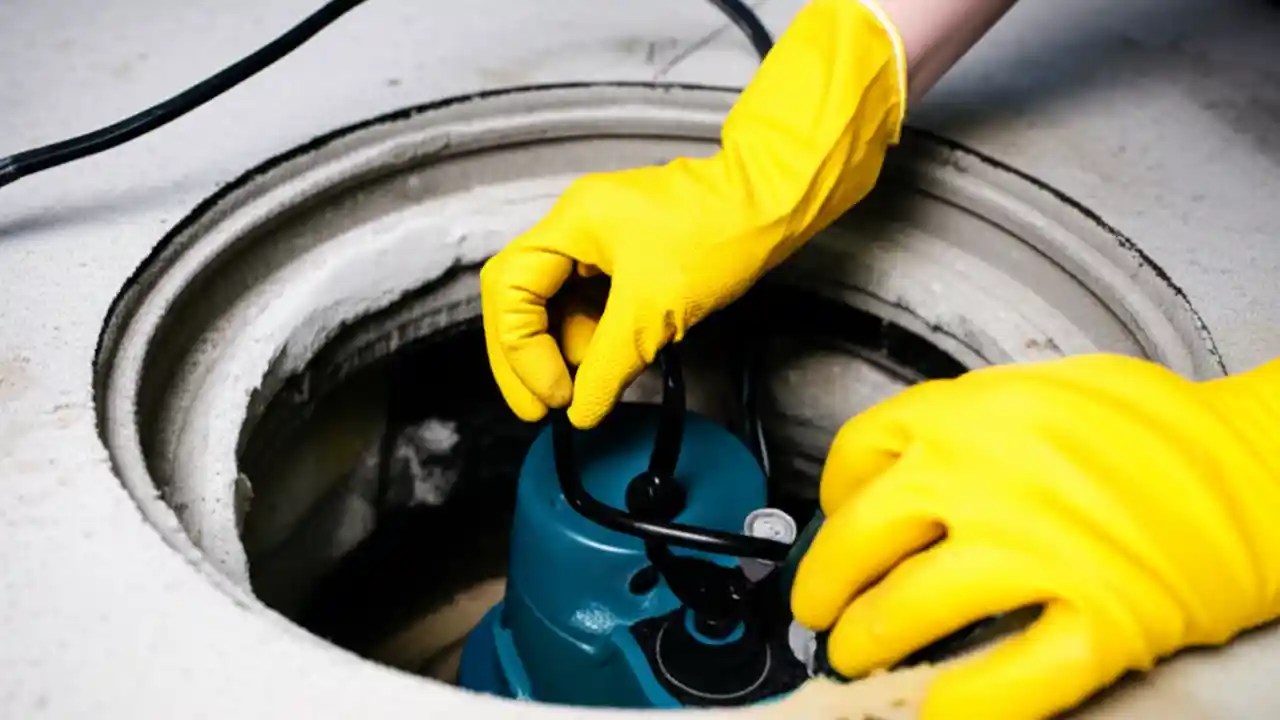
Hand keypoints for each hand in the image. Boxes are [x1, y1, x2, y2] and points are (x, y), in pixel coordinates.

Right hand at [479, 0, 906, 427]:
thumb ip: (608, 365)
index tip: (553, 395)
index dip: (519, 350)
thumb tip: (582, 411)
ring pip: (556, 307)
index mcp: (569, 224)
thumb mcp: (653, 311)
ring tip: (580, 395)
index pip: (509, 289)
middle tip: (542, 410)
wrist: (773, 202)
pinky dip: (592, 341)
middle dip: (526, 358)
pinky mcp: (626, 260)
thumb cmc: (716, 237)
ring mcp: (598, 243)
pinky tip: (602, 372)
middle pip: (520, 299)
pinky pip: (590, 305)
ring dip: (562, 353)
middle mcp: (573, 229)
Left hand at [791, 354, 1279, 719]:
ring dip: (872, 644)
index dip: (833, 499)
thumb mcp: (1038, 391)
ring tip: (860, 655)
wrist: (1260, 467)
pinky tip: (935, 709)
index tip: (834, 523)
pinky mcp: (1098, 620)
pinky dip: (960, 707)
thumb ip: (963, 428)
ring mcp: (1039, 552)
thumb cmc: (1155, 430)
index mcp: (970, 415)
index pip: (858, 456)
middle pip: (863, 541)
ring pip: (913, 611)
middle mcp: (987, 479)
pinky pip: (1004, 682)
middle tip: (820, 612)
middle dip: (827, 585)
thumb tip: (897, 478)